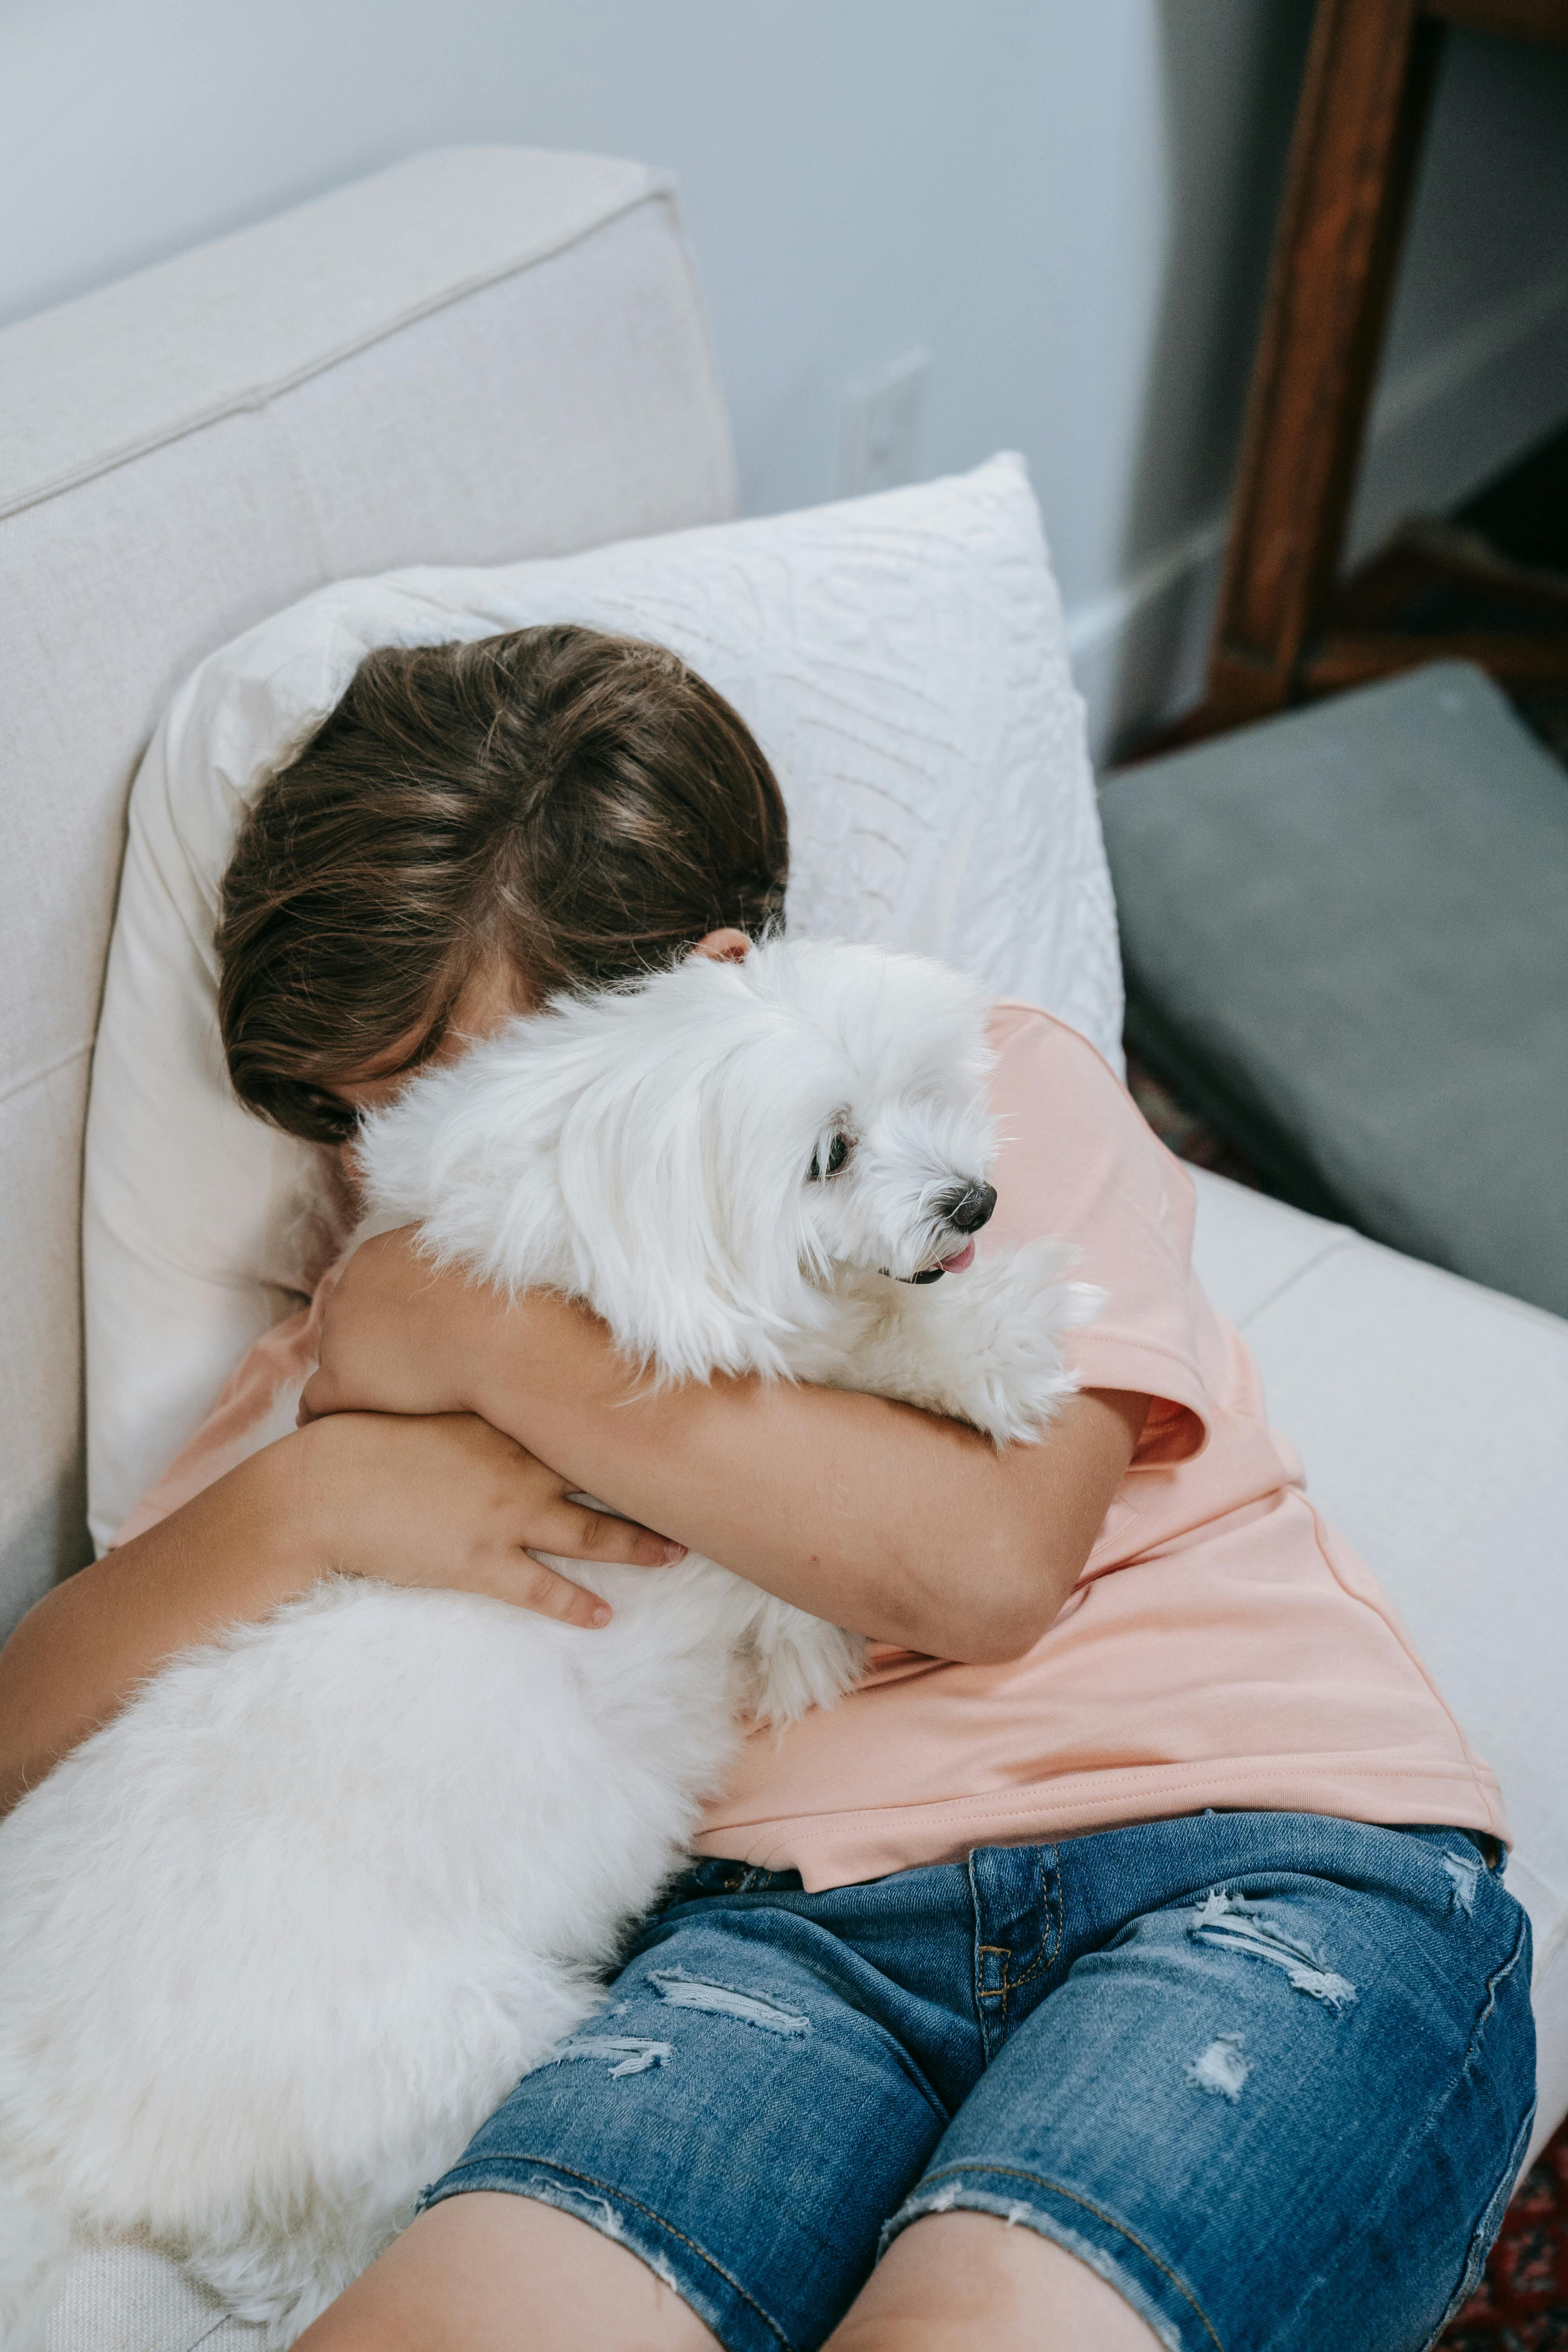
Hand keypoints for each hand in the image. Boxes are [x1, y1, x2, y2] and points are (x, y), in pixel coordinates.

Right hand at [295, 1410, 685, 1628]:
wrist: (322, 1489)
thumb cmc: (362, 1443)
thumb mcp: (422, 1406)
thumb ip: (467, 1405)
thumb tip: (493, 1395)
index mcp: (502, 1424)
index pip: (581, 1420)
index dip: (625, 1426)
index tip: (667, 1425)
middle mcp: (515, 1467)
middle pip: (603, 1477)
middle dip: (651, 1487)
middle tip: (696, 1493)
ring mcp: (502, 1518)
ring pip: (589, 1534)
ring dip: (635, 1546)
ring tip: (674, 1555)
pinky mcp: (480, 1564)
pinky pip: (542, 1590)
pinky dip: (576, 1604)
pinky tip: (602, 1617)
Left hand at [299, 1229, 503, 1424]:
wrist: (501, 1339)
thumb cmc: (499, 1303)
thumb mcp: (459, 1259)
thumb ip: (431, 1265)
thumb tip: (435, 1283)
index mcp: (372, 1258)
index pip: (363, 1292)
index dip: (386, 1318)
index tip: (410, 1337)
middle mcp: (345, 1291)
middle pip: (345, 1325)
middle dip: (370, 1346)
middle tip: (409, 1370)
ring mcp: (336, 1336)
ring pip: (334, 1362)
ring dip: (359, 1379)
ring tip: (394, 1400)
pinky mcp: (340, 1382)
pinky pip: (315, 1402)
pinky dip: (321, 1413)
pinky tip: (328, 1429)